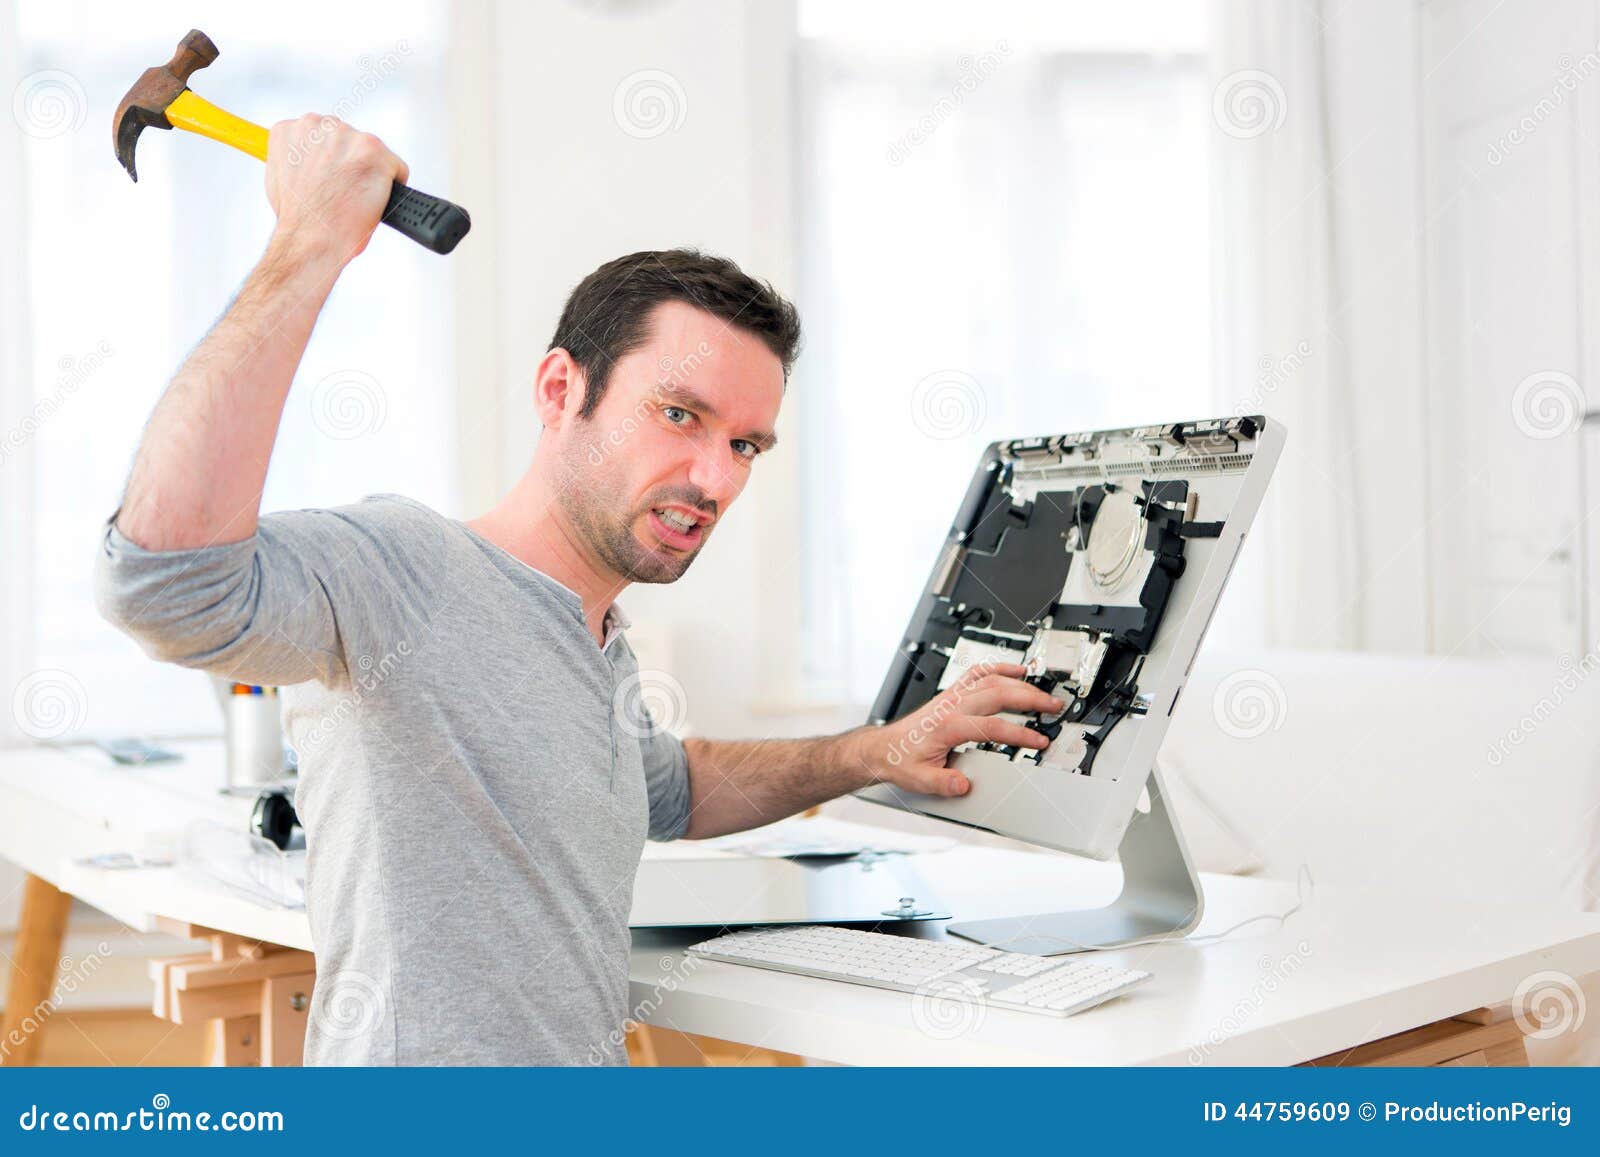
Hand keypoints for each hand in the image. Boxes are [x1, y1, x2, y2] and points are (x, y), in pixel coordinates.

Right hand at [264, 114, 409, 266]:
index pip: (324, 136)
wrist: (309, 240)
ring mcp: (350, 136)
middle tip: (345, 194)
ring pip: (374, 155)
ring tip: (354, 200)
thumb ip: (301, 160)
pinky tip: (374, 201)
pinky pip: (397, 169)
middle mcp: (320, 125)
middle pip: (351, 142)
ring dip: (371, 176)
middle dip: (352, 167)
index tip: (334, 179)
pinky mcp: (376, 152)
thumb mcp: (283, 179)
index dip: (332, 163)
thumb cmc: (299, 220)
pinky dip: (392, 187)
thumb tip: (317, 162)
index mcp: (292, 129)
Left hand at [845, 663, 1062, 797]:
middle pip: (997, 694)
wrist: (884, 748)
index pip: (990, 727)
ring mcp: (952, 696)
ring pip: (991, 679)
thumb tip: (963, 785)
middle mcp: (950, 705)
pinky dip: (1000, 667)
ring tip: (1044, 692)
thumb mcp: (919, 780)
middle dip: (1029, 699)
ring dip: (1020, 683)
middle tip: (1053, 708)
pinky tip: (1017, 670)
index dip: (1018, 734)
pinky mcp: (953, 693)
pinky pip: (978, 672)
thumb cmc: (901, 760)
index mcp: (945, 726)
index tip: (1038, 741)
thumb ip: (942, 783)